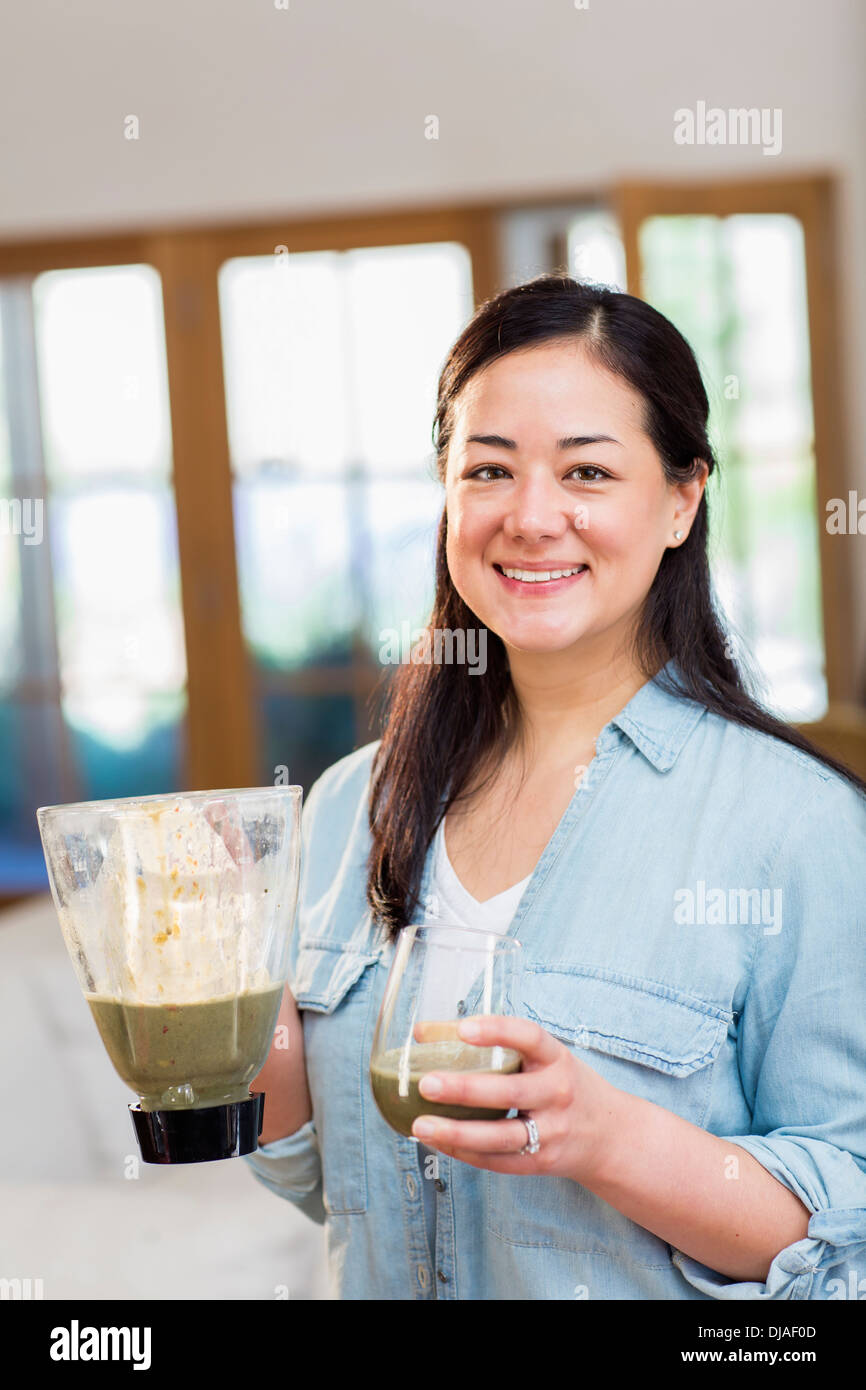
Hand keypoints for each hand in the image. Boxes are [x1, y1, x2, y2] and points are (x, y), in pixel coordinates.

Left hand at [410, 1014, 622, 1182]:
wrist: (608, 1136)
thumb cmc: (561, 1085)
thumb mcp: (544, 1059)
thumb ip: (496, 1045)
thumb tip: (423, 1033)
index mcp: (557, 1059)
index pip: (530, 1037)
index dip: (497, 1030)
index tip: (463, 1028)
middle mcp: (558, 1094)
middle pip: (510, 1092)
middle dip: (465, 1089)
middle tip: (426, 1083)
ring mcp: (551, 1132)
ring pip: (500, 1136)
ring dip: (456, 1132)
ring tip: (420, 1125)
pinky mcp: (541, 1162)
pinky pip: (498, 1161)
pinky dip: (464, 1153)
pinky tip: (438, 1143)